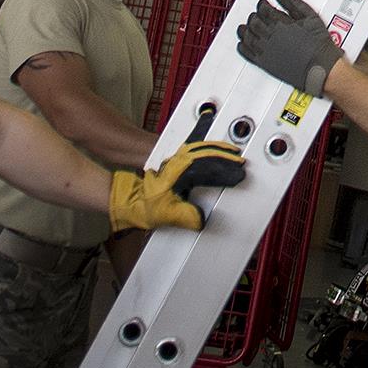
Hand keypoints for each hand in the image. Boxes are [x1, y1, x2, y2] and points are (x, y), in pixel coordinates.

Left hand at [109, 139, 247, 232]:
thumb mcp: (163, 213)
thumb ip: (183, 216)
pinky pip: (196, 148)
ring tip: (233, 152)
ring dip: (218, 149)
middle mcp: (177, 163)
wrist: (125, 198)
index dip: (225, 171)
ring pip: (201, 147)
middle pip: (206, 152)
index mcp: (178, 173)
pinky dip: (209, 147)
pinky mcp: (175, 161)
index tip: (237, 174)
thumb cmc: (142, 204)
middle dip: (225, 156)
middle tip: (241, 162)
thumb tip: (200, 221)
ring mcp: (176, 160)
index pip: (207, 167)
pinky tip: (213, 149)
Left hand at [237, 0, 346, 95]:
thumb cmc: (318, 43)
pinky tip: (242, 44)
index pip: (264, 9)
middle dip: (254, 16)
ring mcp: (265, 50)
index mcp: (280, 23)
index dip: (262, 5)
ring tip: (246, 26)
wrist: (320, 67)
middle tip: (256, 14)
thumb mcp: (310, 16)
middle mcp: (270, 35)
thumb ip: (292, 2)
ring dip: (245, 29)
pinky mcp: (264, 63)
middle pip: (254, 21)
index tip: (263, 4)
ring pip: (248, 36)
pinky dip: (242, 47)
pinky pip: (247, 53)